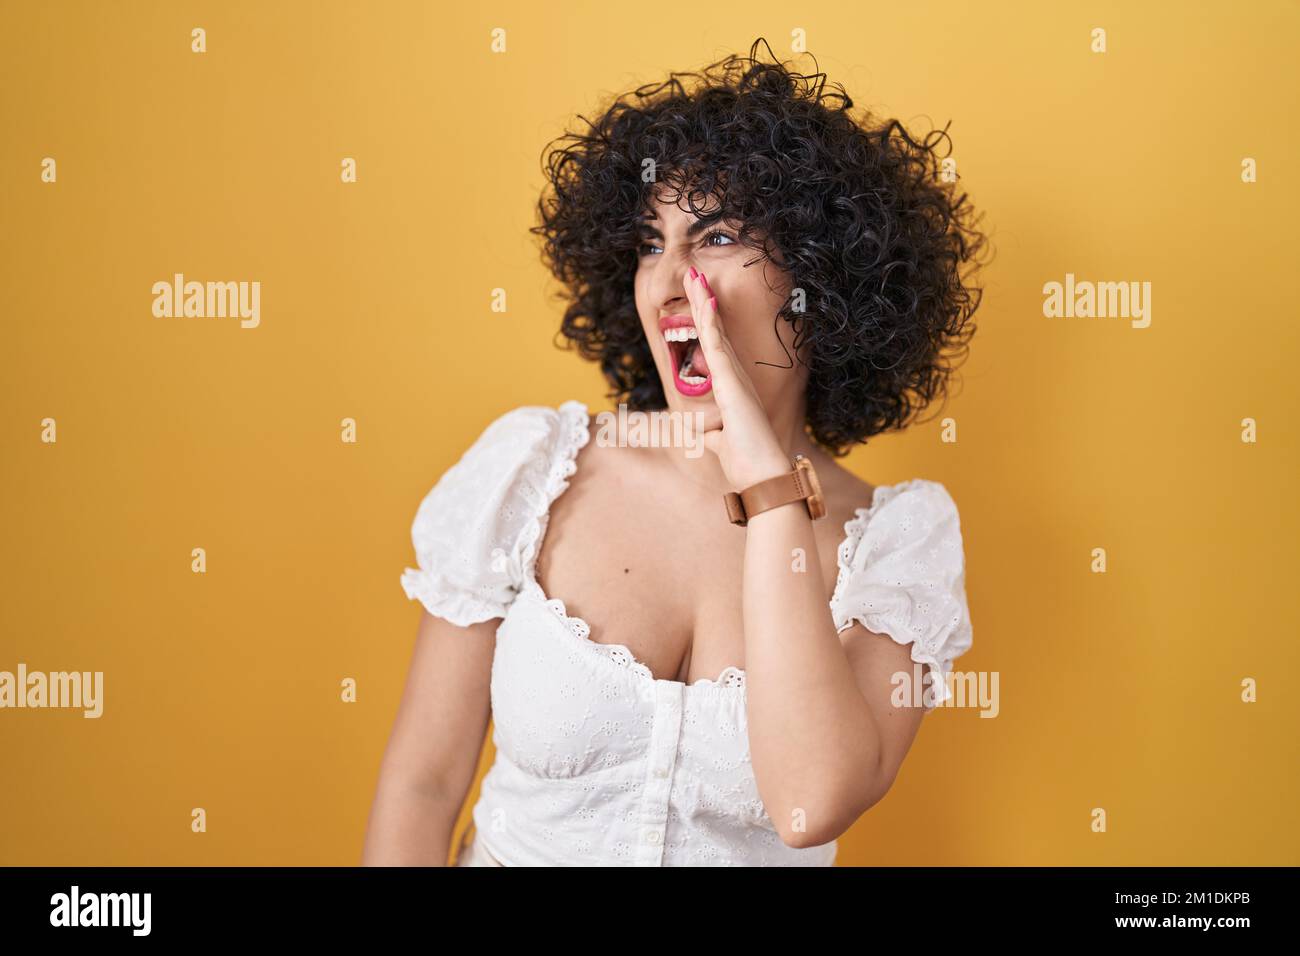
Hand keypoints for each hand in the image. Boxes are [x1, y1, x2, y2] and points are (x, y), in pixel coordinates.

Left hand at [684, 267, 791, 489]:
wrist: (763, 477)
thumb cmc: (746, 463)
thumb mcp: (721, 444)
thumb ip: (712, 434)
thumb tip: (702, 433)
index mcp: (733, 389)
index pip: (715, 347)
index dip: (707, 321)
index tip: (697, 297)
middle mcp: (736, 378)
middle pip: (716, 331)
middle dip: (704, 301)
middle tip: (693, 273)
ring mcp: (735, 379)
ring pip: (715, 332)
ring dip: (704, 303)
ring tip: (693, 275)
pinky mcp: (732, 386)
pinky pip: (716, 348)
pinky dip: (709, 324)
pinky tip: (703, 303)